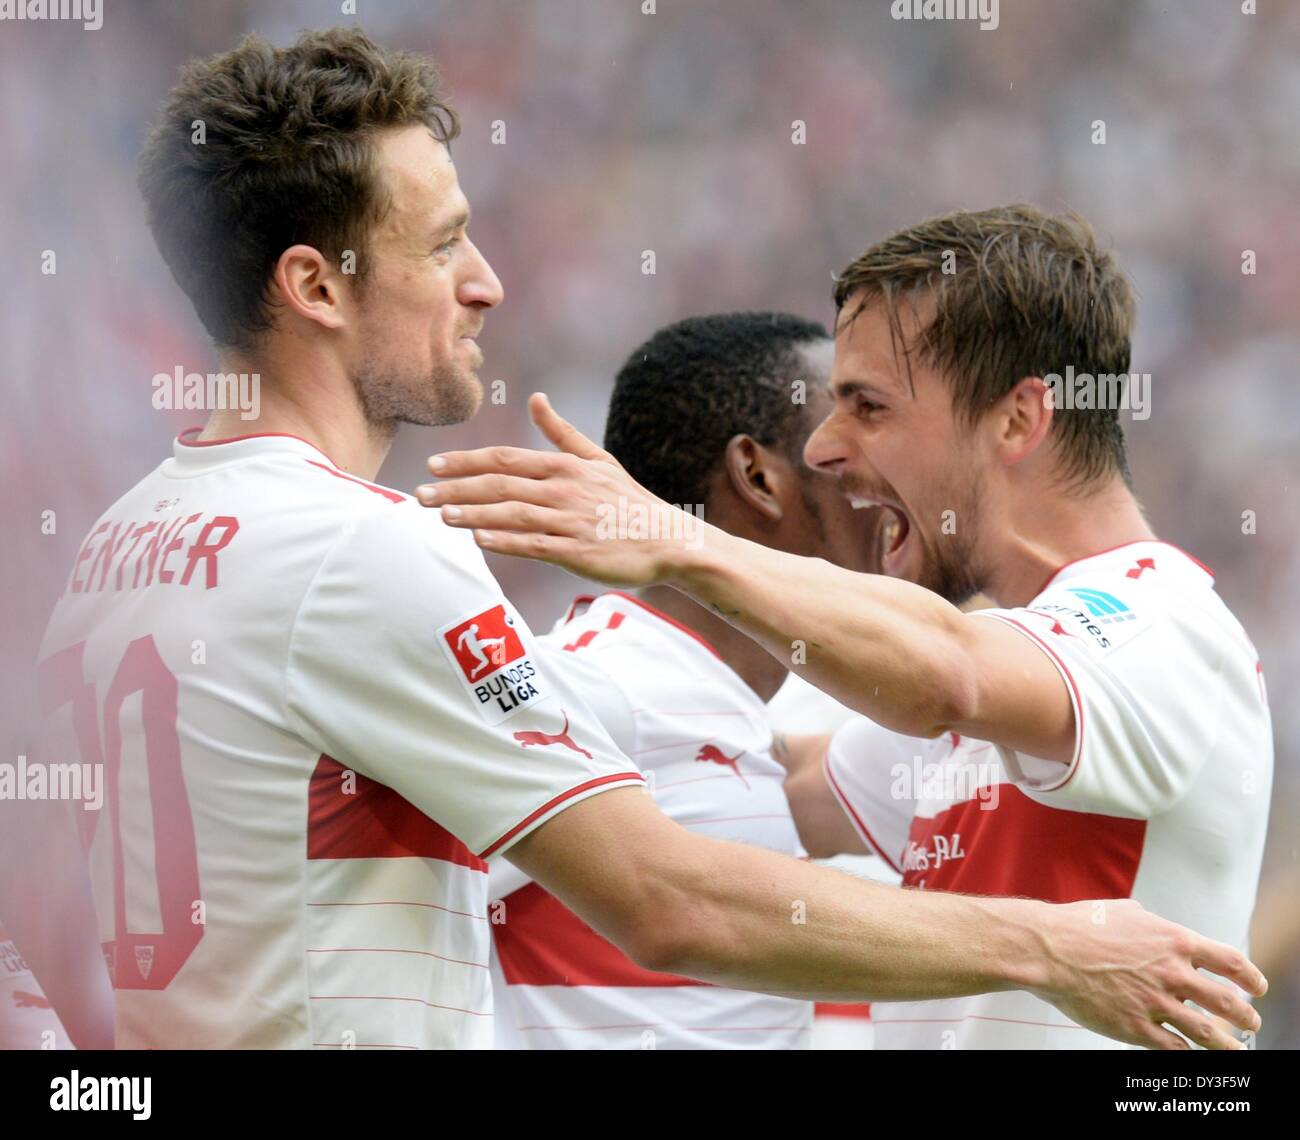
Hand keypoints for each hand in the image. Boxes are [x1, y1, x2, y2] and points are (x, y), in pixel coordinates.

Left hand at [416, 393, 710, 586]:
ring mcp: (571, 521)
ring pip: (512, 514)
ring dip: (474, 514)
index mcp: (565, 466)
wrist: (669, 540)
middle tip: (421, 494)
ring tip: (441, 515)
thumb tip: (536, 398)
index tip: (435, 464)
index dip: (467, 461)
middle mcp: (564, 490)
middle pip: (500, 485)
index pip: (505, 459)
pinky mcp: (578, 552)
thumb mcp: (598, 460)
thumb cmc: (629, 502)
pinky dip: (506, 540)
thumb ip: (562, 433)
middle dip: (456, 488)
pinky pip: (535, 544)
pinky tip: (480, 539)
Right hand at [1034, 898, 1265, 1049]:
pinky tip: (1193, 1055)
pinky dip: (1189, 1054)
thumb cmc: (1079, 927)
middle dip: (1246, 1016)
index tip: (1258, 987)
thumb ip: (1150, 923)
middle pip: (1228, 1003)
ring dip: (1228, 1044)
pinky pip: (1175, 1049)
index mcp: (1174, 942)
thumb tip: (1154, 925)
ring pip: (1208, 1033)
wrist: (1048, 950)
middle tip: (1250, 1021)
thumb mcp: (1124, 912)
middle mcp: (1172, 974)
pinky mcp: (1136, 1028)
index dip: (1252, 978)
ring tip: (1236, 1049)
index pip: (1231, 962)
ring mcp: (1156, 1003)